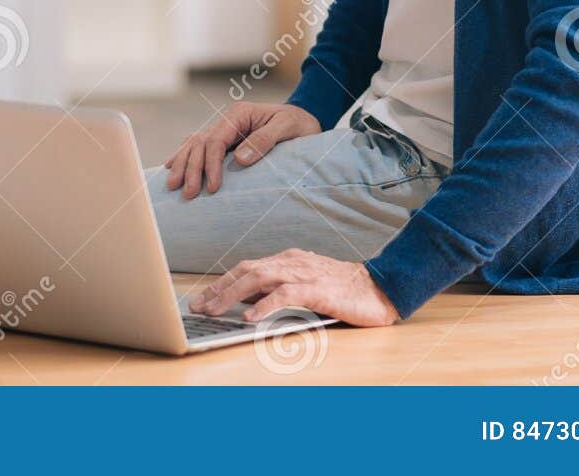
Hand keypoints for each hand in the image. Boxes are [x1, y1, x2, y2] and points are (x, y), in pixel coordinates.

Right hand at [163, 101, 320, 199]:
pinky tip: (172, 167)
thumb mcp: (287, 128)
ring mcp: (225, 129)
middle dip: (192, 169)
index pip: (216, 140)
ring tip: (173, 186)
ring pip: (194, 144)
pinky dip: (184, 156)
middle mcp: (228, 120)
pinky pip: (199, 146)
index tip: (213, 188)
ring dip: (183, 164)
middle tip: (188, 194)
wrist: (305, 118)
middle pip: (200, 143)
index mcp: (239, 114)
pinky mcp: (225, 139)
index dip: (211, 164)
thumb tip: (239, 159)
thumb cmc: (299, 124)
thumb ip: (264, 140)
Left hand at [188, 249, 399, 326]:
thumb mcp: (306, 287)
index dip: (223, 283)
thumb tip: (248, 303)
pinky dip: (264, 305)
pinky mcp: (317, 289)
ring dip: (232, 295)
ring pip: (259, 279)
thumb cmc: (344, 291)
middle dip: (219, 289)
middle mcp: (292, 263)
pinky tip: (250, 317)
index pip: (248, 268)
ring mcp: (304, 274)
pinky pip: (285, 295)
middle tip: (198, 306)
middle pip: (247, 271)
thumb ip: (281, 290)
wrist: (380, 288)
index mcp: (288, 261)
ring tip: (214, 310)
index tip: (203, 298)